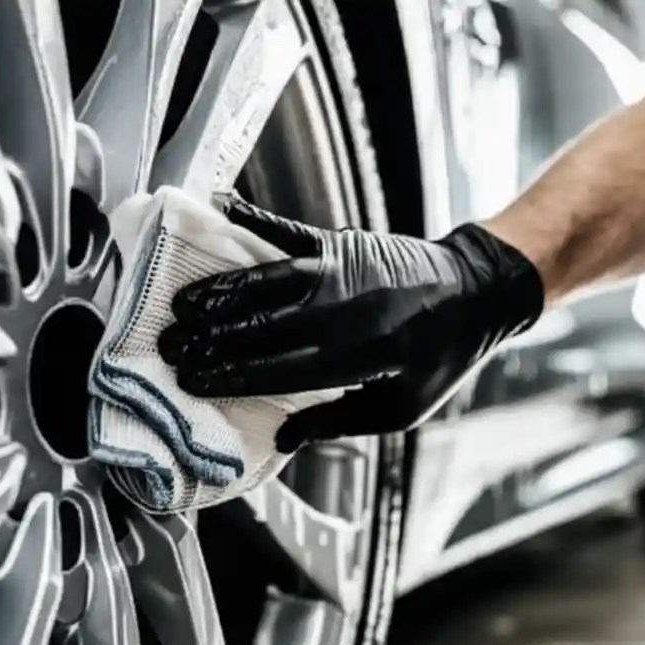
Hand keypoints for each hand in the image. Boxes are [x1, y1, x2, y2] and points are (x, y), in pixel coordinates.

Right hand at [159, 195, 544, 451]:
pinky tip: (217, 207)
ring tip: (180, 303)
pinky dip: (252, 220)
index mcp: (361, 356)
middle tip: (167, 345)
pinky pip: (289, 231)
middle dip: (210, 338)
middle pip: (263, 326)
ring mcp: (341, 270)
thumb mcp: (402, 408)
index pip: (281, 370)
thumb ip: (341, 422)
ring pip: (267, 281)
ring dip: (219, 291)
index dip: (231, 375)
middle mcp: (345, 309)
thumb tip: (283, 436)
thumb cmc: (439, 358)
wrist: (477, 291)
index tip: (192, 380)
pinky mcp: (342, 242)